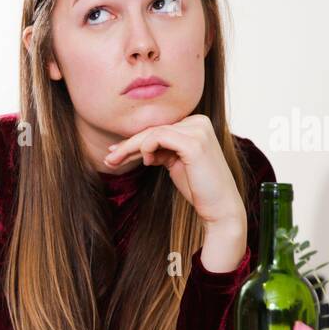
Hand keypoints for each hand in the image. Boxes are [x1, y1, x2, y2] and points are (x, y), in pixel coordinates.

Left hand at [102, 114, 244, 228]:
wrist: (219, 207)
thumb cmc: (198, 187)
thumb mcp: (174, 163)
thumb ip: (159, 150)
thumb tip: (134, 147)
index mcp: (196, 123)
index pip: (159, 128)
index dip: (135, 140)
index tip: (115, 153)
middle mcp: (199, 122)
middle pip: (154, 129)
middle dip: (128, 144)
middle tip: (109, 158)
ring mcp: (198, 130)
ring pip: (152, 132)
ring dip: (130, 148)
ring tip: (116, 162)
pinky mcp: (194, 143)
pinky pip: (158, 137)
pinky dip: (146, 148)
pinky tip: (147, 162)